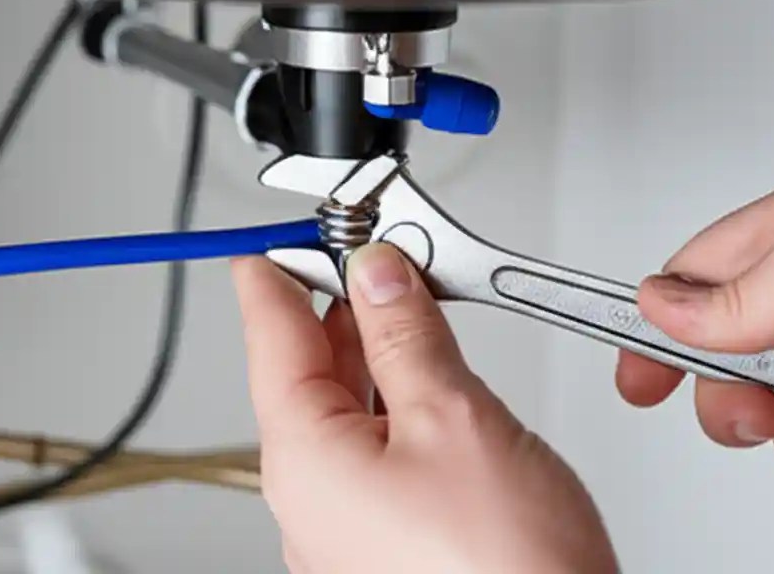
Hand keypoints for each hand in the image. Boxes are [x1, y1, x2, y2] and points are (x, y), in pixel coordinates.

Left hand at [233, 243, 616, 573]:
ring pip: (343, 411)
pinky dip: (393, 402)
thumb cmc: (503, 570)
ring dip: (372, 351)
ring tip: (404, 300)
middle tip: (369, 251)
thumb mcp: (454, 418)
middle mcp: (308, 497)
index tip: (280, 233)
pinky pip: (372, 452)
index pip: (270, 336)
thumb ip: (407, 336)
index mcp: (302, 457)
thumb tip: (380, 277)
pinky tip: (423, 375)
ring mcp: (345, 525)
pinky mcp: (385, 540)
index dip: (277, 272)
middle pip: (305, 371)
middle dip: (337, 304)